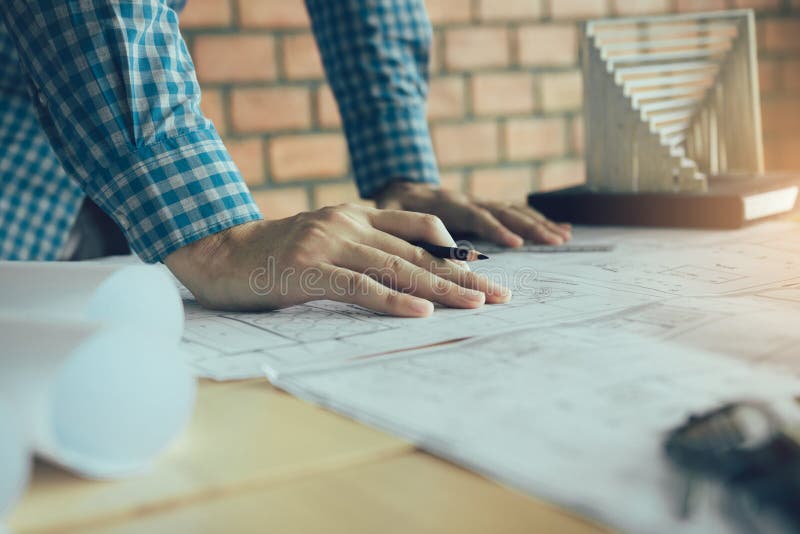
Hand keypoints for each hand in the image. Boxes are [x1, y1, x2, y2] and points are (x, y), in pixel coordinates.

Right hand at [165, 204, 510, 316]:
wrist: (218, 253)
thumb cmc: (276, 255)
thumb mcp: (327, 241)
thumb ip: (364, 249)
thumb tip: (409, 275)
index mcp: (356, 213)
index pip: (419, 227)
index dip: (456, 250)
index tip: (486, 271)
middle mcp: (348, 222)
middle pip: (417, 251)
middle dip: (463, 275)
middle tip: (501, 296)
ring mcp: (328, 243)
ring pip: (396, 267)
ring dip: (441, 288)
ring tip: (477, 305)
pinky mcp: (308, 270)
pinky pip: (359, 287)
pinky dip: (393, 301)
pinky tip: (421, 313)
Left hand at [376, 182, 571, 246]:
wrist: (399, 186)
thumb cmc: (392, 206)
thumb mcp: (389, 214)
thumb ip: (403, 229)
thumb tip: (423, 251)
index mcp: (446, 203)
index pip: (476, 215)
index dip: (496, 228)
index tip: (516, 244)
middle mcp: (468, 200)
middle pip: (504, 210)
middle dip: (531, 226)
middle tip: (556, 241)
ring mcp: (479, 202)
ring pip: (514, 209)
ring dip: (539, 223)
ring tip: (564, 236)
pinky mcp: (485, 208)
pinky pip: (516, 211)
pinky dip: (538, 220)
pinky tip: (561, 229)